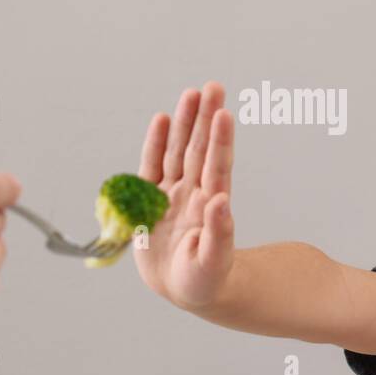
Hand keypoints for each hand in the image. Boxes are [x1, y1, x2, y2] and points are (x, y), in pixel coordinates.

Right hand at [132, 82, 235, 311]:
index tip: (224, 114)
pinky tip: (161, 120)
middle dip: (204, 119)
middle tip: (212, 87)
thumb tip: (221, 201)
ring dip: (184, 123)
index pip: (217, 167)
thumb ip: (219, 234)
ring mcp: (174, 193)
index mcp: (211, 206)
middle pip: (199, 150)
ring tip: (191, 93)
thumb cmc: (205, 279)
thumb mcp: (213, 263)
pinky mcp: (151, 201)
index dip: (220, 141)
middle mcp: (194, 193)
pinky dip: (156, 144)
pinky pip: (152, 167)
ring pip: (178, 152)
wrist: (186, 287)